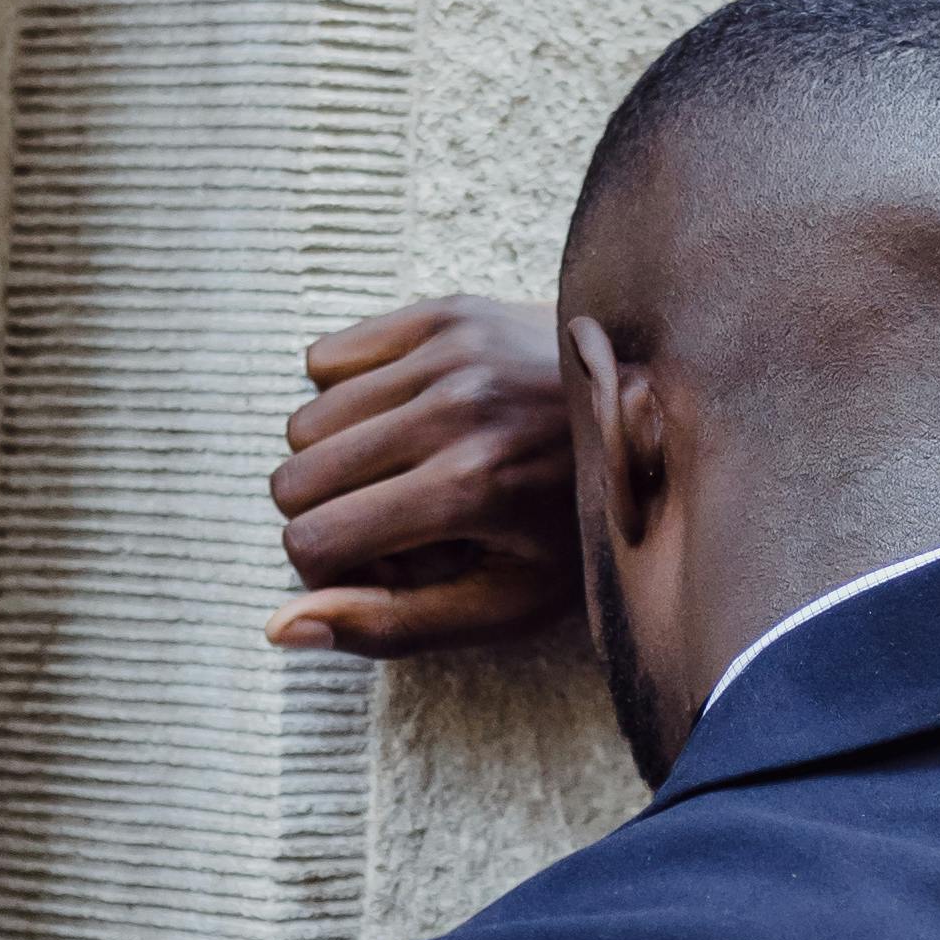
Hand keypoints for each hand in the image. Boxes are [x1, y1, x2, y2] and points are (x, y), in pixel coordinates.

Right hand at [267, 298, 578, 658]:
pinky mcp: (444, 311)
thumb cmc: (581, 528)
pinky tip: (407, 421)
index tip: (385, 570)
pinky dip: (349, 399)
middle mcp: (452, 408)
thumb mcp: (503, 604)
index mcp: (469, 489)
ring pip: (304, 421)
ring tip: (407, 472)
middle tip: (393, 525)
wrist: (661, 417)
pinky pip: (325, 360)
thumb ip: (390, 624)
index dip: (330, 571)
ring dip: (339, 460)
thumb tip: (278, 629)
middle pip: (293, 478)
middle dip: (326, 516)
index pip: (311, 539)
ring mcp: (447, 350)